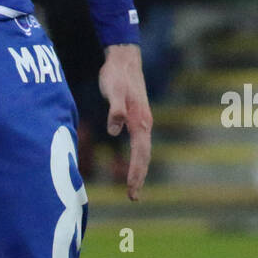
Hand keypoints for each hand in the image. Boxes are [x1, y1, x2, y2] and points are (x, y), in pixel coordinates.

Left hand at [98, 44, 152, 200]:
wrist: (123, 59)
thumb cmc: (116, 75)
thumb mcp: (112, 91)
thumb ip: (115, 109)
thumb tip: (115, 129)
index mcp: (140, 120)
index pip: (140, 153)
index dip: (136, 172)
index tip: (131, 189)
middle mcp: (144, 123)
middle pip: (144, 156)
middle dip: (139, 177)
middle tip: (133, 197)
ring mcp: (142, 121)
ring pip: (143, 151)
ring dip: (140, 170)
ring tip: (134, 188)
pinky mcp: (136, 118)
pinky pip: (139, 145)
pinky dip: (138, 159)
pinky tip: (133, 166)